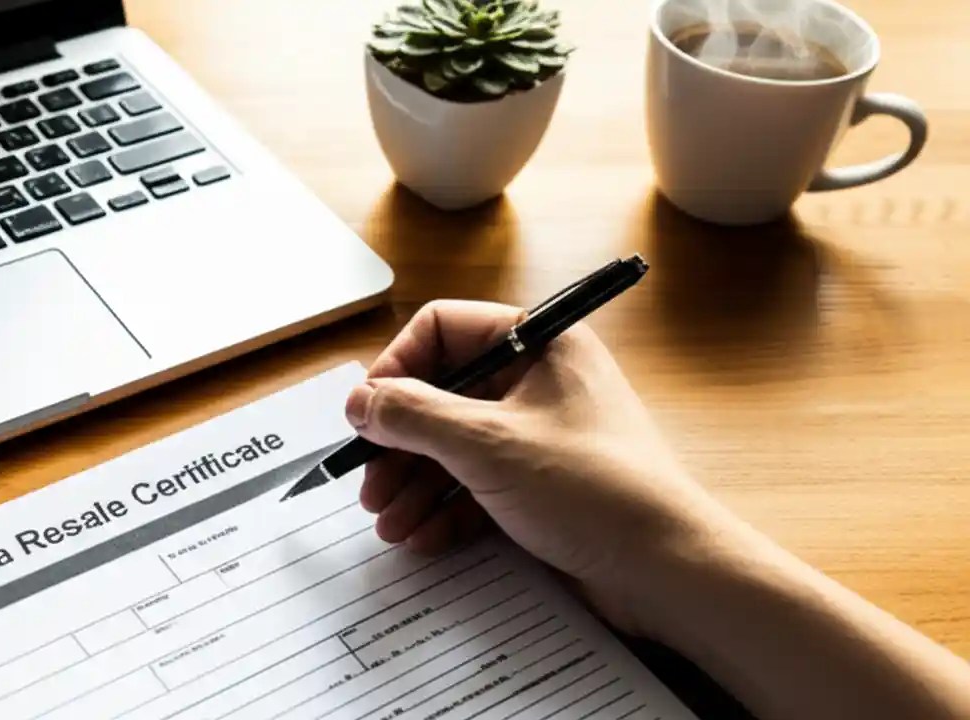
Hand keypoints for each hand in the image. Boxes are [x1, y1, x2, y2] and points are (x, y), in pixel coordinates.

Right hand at [347, 300, 740, 634]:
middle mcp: (539, 380)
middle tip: (370, 484)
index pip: (444, 329)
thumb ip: (414, 416)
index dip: (397, 368)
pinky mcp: (542, 483)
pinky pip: (477, 483)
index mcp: (539, 342)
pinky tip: (423, 537)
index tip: (367, 415)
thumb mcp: (487, 444)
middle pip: (443, 394)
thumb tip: (362, 401)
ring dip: (415, 484)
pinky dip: (446, 508)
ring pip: (455, 444)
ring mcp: (540, 433)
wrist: (667, 569)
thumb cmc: (595, 489)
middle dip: (400, 444)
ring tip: (389, 523)